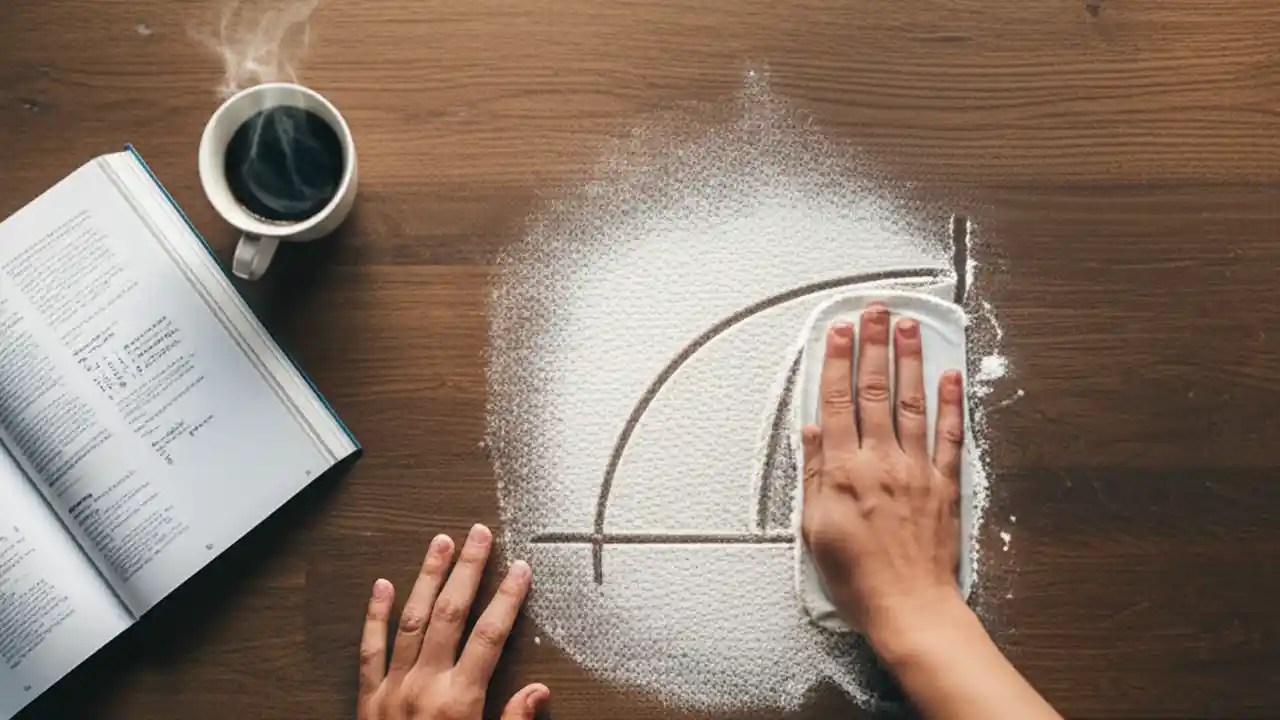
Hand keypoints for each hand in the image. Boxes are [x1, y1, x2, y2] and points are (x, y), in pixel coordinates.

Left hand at [358, 524, 548, 719]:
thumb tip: (539, 691)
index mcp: (459, 702)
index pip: (491, 636)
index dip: (508, 599)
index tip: (521, 570)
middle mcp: (424, 687)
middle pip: (450, 614)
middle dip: (468, 570)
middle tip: (479, 534)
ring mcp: (392, 690)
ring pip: (411, 620)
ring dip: (427, 577)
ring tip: (440, 543)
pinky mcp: (367, 700)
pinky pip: (369, 650)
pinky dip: (375, 615)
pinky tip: (382, 585)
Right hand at [800, 303, 967, 654]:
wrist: (909, 607)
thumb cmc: (856, 576)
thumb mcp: (815, 528)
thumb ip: (814, 474)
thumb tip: (812, 429)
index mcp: (843, 471)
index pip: (837, 402)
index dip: (837, 362)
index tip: (838, 330)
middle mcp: (880, 461)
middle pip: (874, 391)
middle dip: (873, 346)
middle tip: (875, 311)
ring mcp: (916, 470)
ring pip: (912, 403)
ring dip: (909, 361)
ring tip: (908, 326)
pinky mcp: (945, 485)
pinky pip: (950, 436)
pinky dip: (951, 403)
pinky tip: (949, 375)